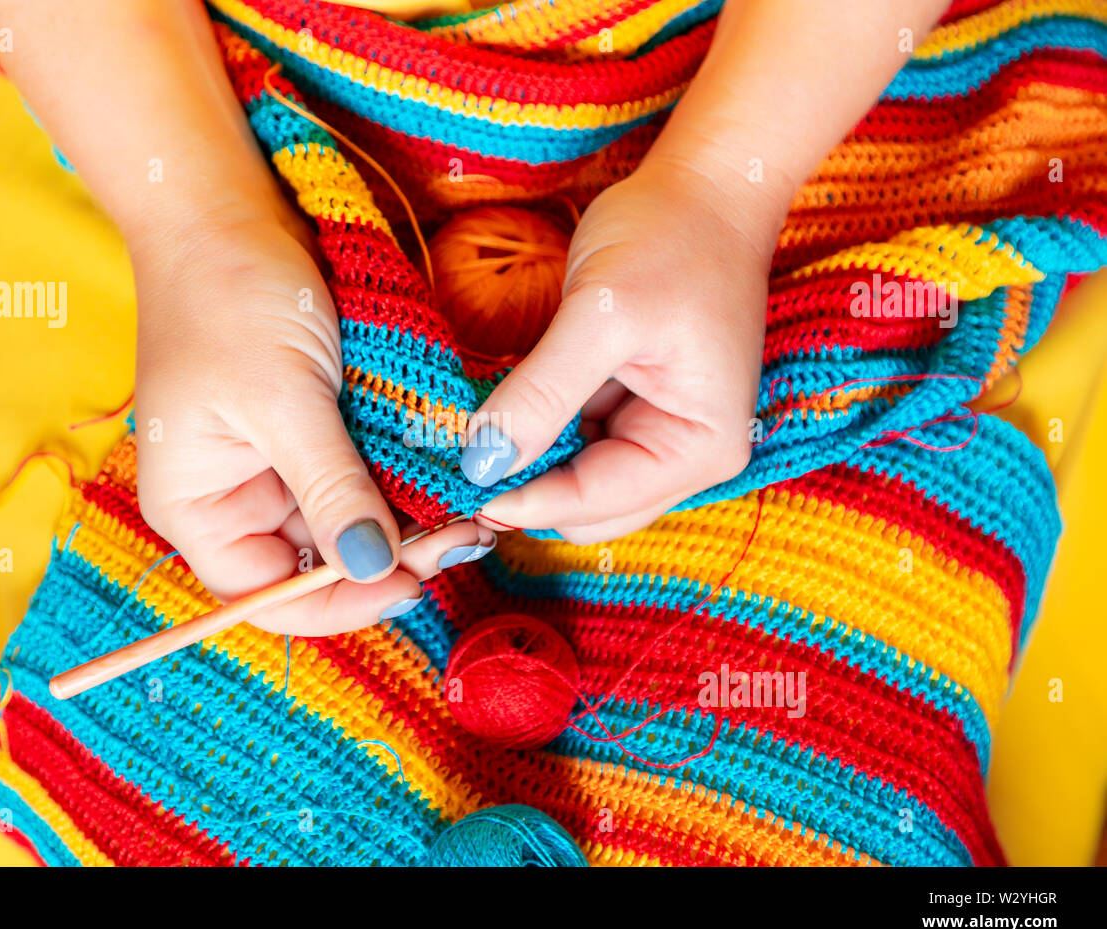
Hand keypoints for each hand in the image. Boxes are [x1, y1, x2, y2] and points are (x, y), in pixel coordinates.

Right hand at [132, 215, 492, 633]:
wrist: (225, 209)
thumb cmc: (229, 297)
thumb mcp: (283, 401)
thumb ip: (330, 490)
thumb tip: (372, 568)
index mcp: (198, 506)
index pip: (264, 594)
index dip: (336, 602)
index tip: (408, 584)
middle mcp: (233, 498)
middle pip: (313, 565)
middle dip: (384, 561)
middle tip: (457, 539)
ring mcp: (274, 465)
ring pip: (346, 524)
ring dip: (403, 525)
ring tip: (465, 513)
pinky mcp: (309, 433)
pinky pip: (358, 479)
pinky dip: (398, 484)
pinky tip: (445, 480)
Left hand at [461, 161, 770, 543]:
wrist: (702, 187)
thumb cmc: (670, 238)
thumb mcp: (602, 314)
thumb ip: (543, 393)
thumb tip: (481, 463)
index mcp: (699, 447)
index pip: (596, 505)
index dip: (524, 502)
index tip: (456, 487)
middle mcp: (686, 456)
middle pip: (585, 511)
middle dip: (525, 491)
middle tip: (454, 462)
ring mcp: (657, 434)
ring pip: (571, 483)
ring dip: (524, 463)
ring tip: (471, 430)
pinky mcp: (629, 409)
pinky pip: (571, 444)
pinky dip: (534, 433)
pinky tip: (500, 407)